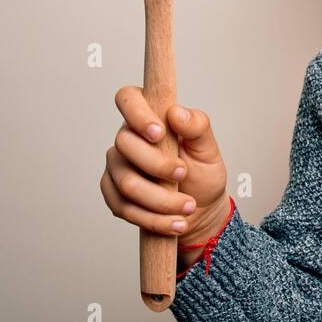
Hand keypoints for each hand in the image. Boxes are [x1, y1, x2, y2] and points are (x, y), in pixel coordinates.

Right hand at [99, 87, 229, 242]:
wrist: (201, 211)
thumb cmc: (203, 173)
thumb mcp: (209, 150)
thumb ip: (198, 127)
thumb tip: (177, 112)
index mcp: (150, 117)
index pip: (128, 98)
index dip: (137, 114)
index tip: (159, 133)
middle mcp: (128, 138)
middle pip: (125, 145)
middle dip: (158, 166)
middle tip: (183, 175)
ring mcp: (117, 167)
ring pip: (127, 183)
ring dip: (161, 200)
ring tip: (188, 206)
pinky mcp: (113, 194)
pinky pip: (124, 208)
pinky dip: (153, 219)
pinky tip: (175, 222)